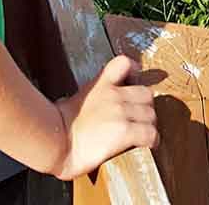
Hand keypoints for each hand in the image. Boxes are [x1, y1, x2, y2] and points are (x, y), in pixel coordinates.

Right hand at [51, 55, 157, 180]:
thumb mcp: (72, 99)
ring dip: (149, 124)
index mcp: (100, 84)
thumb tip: (86, 106)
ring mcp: (121, 112)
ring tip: (144, 133)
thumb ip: (88, 97)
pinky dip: (152, 140)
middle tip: (140, 118)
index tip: (134, 81)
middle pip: (146, 94)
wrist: (56, 141)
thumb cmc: (59, 126)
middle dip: (146, 106)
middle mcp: (114, 94)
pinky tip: (149, 145)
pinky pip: (150, 133)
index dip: (134, 71)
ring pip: (151, 114)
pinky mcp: (125, 131)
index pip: (124, 63)